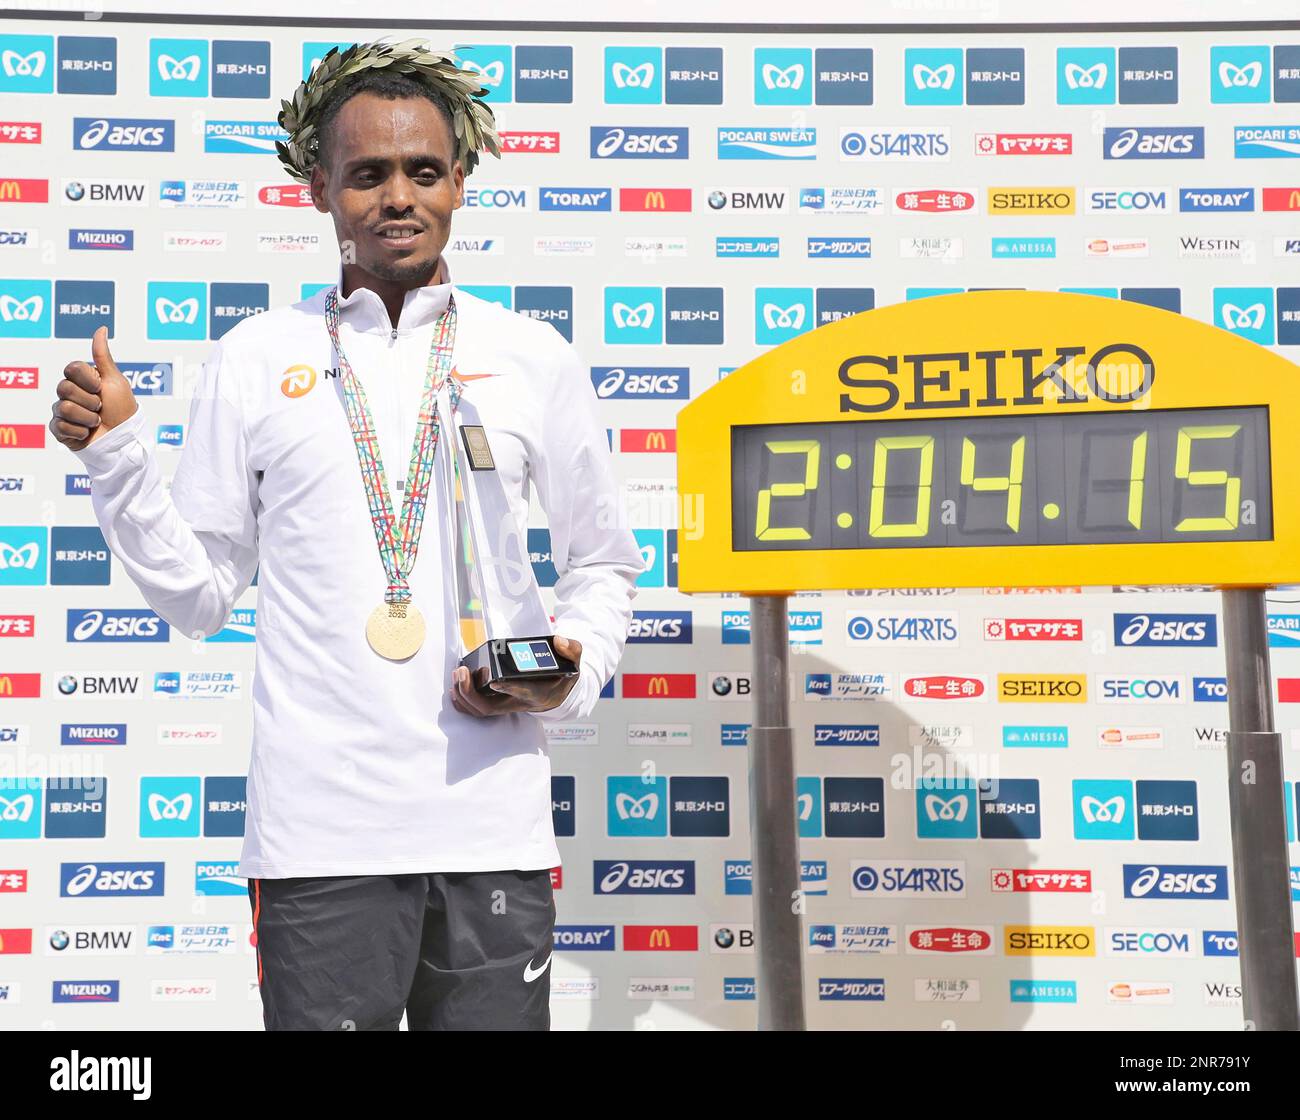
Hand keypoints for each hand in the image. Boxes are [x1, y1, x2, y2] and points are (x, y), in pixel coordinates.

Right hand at [50, 324, 138, 451]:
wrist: (124, 439)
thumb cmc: (122, 409)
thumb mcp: (114, 379)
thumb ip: (102, 355)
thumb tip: (102, 328)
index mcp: (80, 379)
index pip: (71, 369)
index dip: (88, 380)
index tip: (101, 388)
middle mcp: (68, 393)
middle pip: (64, 387)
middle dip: (89, 400)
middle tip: (100, 407)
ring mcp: (62, 411)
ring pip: (64, 407)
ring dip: (87, 418)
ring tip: (97, 422)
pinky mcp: (59, 429)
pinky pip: (60, 425)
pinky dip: (80, 431)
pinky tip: (88, 434)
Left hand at [449, 635, 582, 717]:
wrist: (559, 692)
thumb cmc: (563, 676)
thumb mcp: (574, 661)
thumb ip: (571, 650)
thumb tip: (558, 641)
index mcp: (539, 692)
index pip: (524, 692)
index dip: (508, 688)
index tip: (495, 681)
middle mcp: (520, 702)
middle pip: (491, 707)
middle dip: (471, 692)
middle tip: (461, 671)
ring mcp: (507, 704)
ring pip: (480, 709)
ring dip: (464, 695)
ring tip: (457, 674)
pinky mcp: (498, 702)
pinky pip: (476, 708)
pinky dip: (463, 701)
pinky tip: (455, 687)